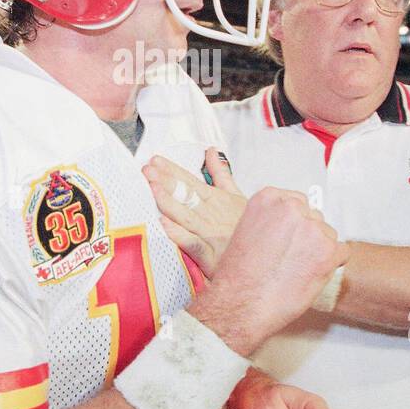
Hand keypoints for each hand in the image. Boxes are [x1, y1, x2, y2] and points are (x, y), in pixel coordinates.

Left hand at [142, 148, 245, 275]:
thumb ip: (221, 173)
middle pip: (186, 195)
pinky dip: (180, 235)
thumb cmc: (245, 227)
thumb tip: (211, 151)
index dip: (172, 170)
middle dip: (166, 181)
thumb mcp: (236, 195)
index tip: (155, 160)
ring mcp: (210, 235)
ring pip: (186, 216)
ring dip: (169, 202)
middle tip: (148, 169)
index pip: (190, 181)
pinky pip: (193, 245)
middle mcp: (210, 215)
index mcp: (215, 200)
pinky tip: (164, 225)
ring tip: (153, 188)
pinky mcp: (210, 256)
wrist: (262, 256)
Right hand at [190, 186, 346, 356]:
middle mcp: (291, 207)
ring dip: (319, 250)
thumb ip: (269, 221)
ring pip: (328, 235)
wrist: (240, 304)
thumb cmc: (237, 276)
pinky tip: (313, 276)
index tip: (288, 238)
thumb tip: (286, 227)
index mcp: (268, 198)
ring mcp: (312, 227)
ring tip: (298, 270)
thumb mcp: (244, 232)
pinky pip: (342, 253)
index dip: (293, 225)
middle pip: (313, 216)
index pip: (295, 202)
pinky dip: (332, 265)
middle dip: (307, 236)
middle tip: (293, 257)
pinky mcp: (328, 250)